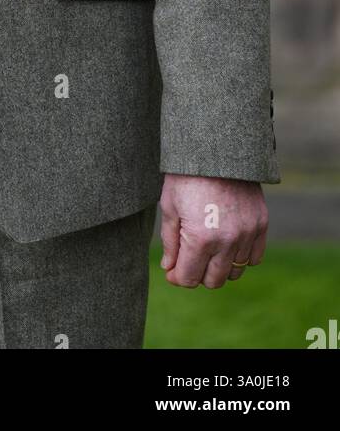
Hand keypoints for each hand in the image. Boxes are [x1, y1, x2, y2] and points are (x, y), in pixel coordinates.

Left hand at [159, 173, 268, 287]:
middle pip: (213, 281)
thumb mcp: (170, 206)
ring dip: (219, 266)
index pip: (188, 278)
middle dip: (197, 274)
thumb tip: (170, 268)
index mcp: (200, 238)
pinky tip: (227, 243)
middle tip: (189, 259)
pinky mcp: (261, 224)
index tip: (172, 270)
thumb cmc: (187, 175)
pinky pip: (254, 257)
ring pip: (234, 271)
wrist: (217, 149)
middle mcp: (227, 241)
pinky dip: (240, 256)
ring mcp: (247, 233)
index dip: (177, 277)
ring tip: (207, 248)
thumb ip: (170, 242)